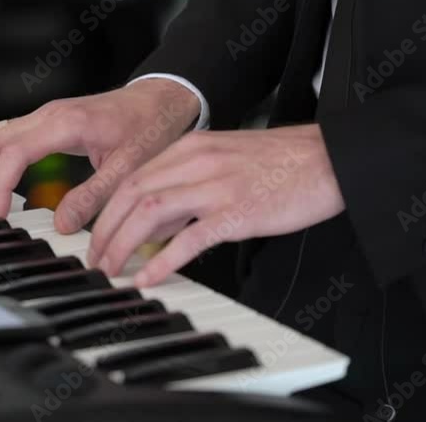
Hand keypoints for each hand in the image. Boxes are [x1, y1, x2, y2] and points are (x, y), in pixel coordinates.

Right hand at [0, 79, 201, 232]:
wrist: (160, 100)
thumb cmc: (149, 128)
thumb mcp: (130, 168)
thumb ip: (95, 197)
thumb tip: (63, 225)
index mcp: (65, 124)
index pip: (13, 152)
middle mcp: (46, 116)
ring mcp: (42, 117)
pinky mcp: (43, 124)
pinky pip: (1, 135)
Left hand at [88, 124, 344, 286]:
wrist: (329, 159)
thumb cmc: (280, 165)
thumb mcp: (222, 162)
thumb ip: (186, 185)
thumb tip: (153, 222)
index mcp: (191, 147)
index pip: (132, 177)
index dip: (106, 210)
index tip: (96, 235)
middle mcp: (197, 162)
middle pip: (131, 194)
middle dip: (105, 230)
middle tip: (96, 258)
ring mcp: (216, 186)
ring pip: (149, 212)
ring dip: (122, 244)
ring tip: (112, 269)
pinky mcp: (237, 212)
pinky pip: (188, 239)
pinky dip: (162, 261)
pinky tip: (148, 278)